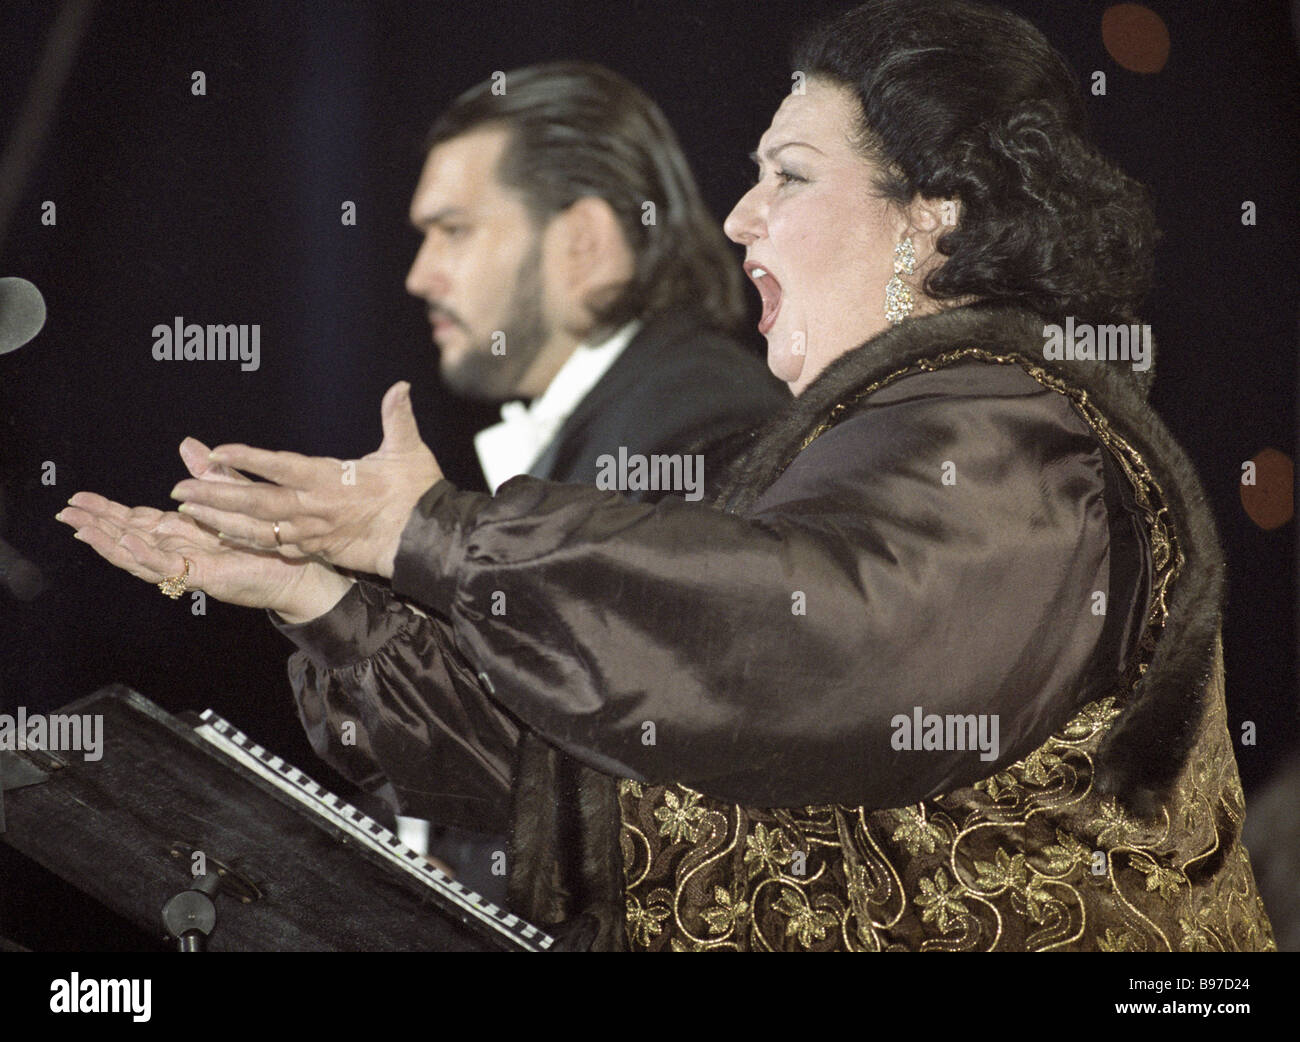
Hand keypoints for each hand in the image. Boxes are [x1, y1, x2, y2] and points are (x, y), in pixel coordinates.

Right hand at [58, 438, 354, 620]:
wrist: (301, 569)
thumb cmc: (271, 537)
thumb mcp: (235, 496)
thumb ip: (209, 474)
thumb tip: (187, 444)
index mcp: (186, 532)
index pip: (138, 521)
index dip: (108, 511)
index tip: (79, 500)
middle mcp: (182, 550)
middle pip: (129, 538)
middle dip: (96, 525)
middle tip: (65, 513)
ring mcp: (190, 566)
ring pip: (139, 556)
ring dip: (109, 542)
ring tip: (82, 529)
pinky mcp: (204, 577)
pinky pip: (168, 568)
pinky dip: (143, 556)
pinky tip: (124, 543)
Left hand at [167, 382, 442, 578]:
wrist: (427, 541)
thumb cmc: (418, 495)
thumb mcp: (408, 451)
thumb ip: (397, 418)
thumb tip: (400, 387)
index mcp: (330, 479)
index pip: (280, 467)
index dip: (248, 460)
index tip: (218, 452)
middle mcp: (314, 508)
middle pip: (255, 502)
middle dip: (214, 495)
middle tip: (178, 490)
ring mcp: (312, 532)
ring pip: (257, 528)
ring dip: (220, 521)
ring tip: (188, 514)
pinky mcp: (317, 550)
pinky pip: (273, 546)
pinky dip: (246, 541)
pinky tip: (223, 536)